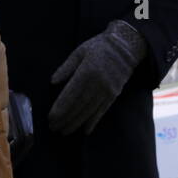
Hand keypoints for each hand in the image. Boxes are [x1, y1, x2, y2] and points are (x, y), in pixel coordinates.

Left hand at [48, 20, 147, 135]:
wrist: (126, 46)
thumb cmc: (99, 47)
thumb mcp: (79, 52)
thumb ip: (66, 68)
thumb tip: (52, 82)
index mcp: (86, 72)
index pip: (70, 95)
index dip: (60, 108)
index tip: (51, 118)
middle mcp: (97, 84)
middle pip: (78, 106)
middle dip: (65, 118)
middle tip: (54, 128)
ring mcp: (107, 91)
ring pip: (89, 111)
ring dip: (76, 122)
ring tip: (65, 131)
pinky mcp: (114, 94)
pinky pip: (102, 111)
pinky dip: (93, 121)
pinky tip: (85, 130)